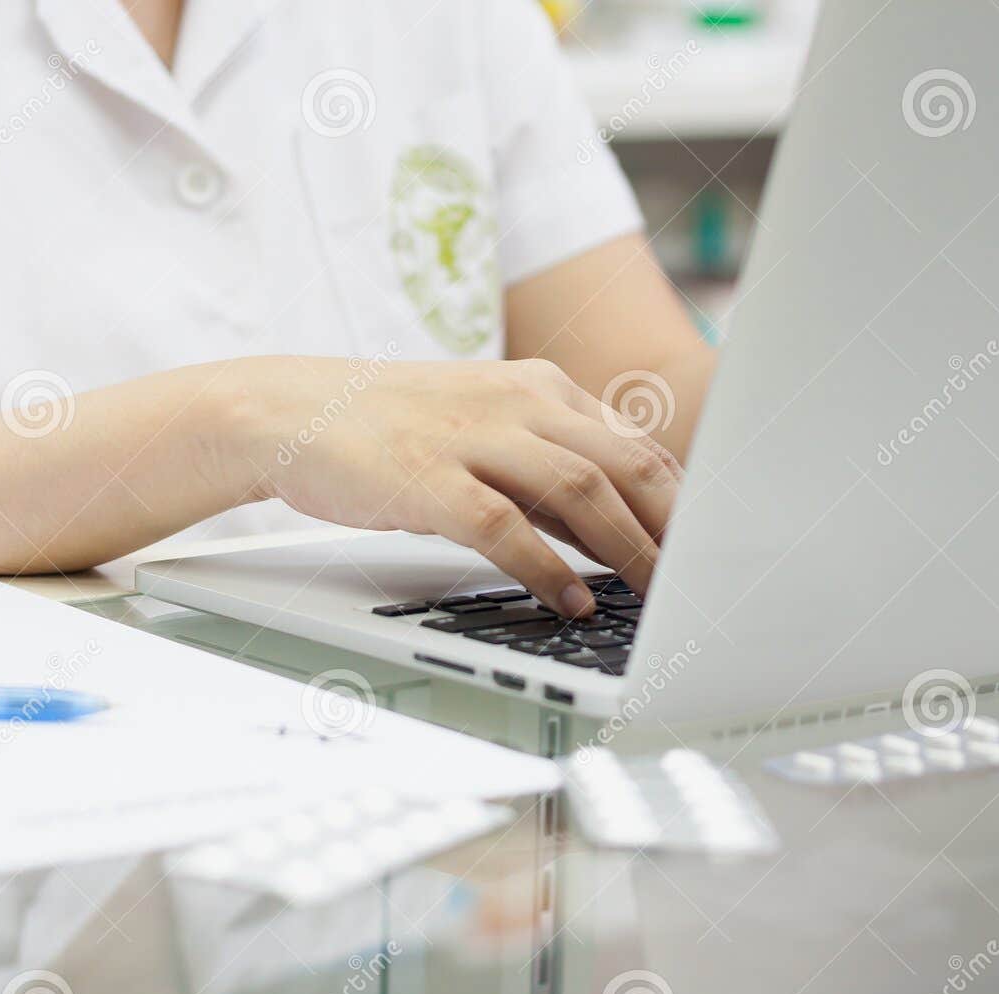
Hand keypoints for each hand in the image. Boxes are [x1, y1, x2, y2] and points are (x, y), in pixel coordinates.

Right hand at [234, 356, 682, 617]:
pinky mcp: (428, 478)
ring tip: (653, 595)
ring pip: (580, 489)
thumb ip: (545, 472)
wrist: (290, 411)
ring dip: (626, 549)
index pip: (635, 443)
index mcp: (536, 388)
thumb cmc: (389, 428)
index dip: (681, 501)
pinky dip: (546, 568)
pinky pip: (507, 526)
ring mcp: (472, 437)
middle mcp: (515, 402)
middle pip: (625, 462)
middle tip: (698, 580)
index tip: (708, 548)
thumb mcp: (482, 430)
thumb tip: (614, 530)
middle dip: (672, 526)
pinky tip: (567, 600)